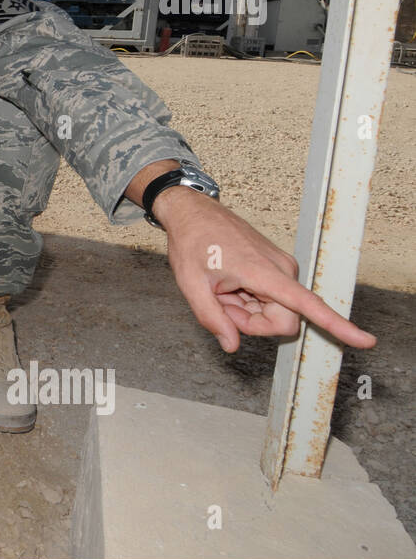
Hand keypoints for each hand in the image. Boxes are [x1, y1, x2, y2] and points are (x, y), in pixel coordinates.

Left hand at [156, 188, 376, 352]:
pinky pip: (269, 298)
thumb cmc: (192, 243)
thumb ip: (212, 319)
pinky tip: (228, 284)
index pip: (308, 306)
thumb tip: (232, 345)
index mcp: (265, 272)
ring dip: (245, 308)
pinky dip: (247, 299)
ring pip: (273, 311)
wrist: (193, 212)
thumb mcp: (191, 285)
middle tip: (220, 301)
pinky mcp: (277, 268)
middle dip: (250, 321)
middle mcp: (282, 270)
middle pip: (281, 321)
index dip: (338, 326)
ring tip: (221, 287)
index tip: (366, 341)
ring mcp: (281, 268)